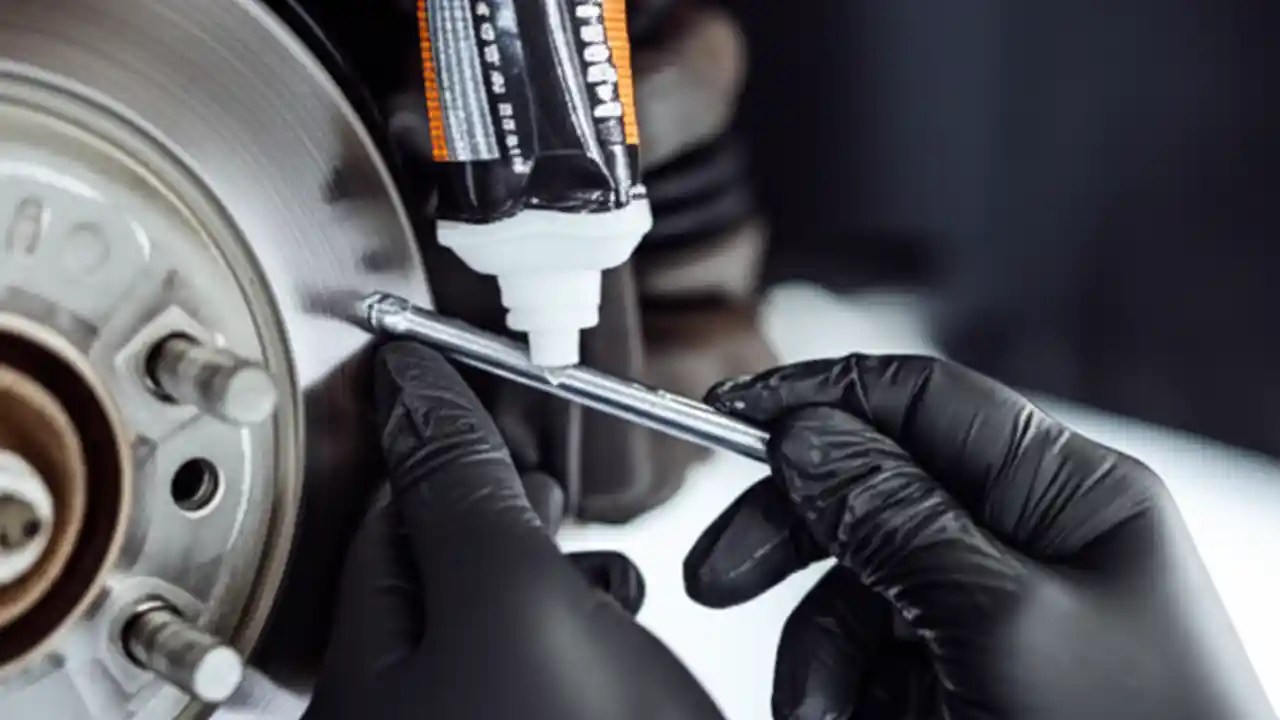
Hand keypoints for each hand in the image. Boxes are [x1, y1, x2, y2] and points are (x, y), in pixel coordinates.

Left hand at [304, 342, 721, 719]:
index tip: (454, 374)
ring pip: (489, 624)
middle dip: (493, 508)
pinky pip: (531, 668)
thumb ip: (461, 492)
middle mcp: (399, 719)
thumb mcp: (515, 604)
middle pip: (432, 578)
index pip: (388, 529)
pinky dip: (569, 628)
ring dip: (537, 567)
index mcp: (360, 692)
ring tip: (578, 538)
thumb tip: (412, 389)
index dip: (434, 440)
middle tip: (535, 453)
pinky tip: (613, 616)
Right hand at [684, 355, 1273, 719]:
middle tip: (714, 578)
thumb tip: (806, 434)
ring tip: (810, 712)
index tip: (729, 414)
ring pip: (860, 588)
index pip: (924, 402)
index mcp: (1067, 495)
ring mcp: (995, 614)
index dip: (821, 398)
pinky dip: (840, 689)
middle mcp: (1029, 541)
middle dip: (793, 535)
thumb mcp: (1000, 624)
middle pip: (876, 492)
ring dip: (815, 647)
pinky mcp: (967, 678)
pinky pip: (872, 657)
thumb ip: (895, 519)